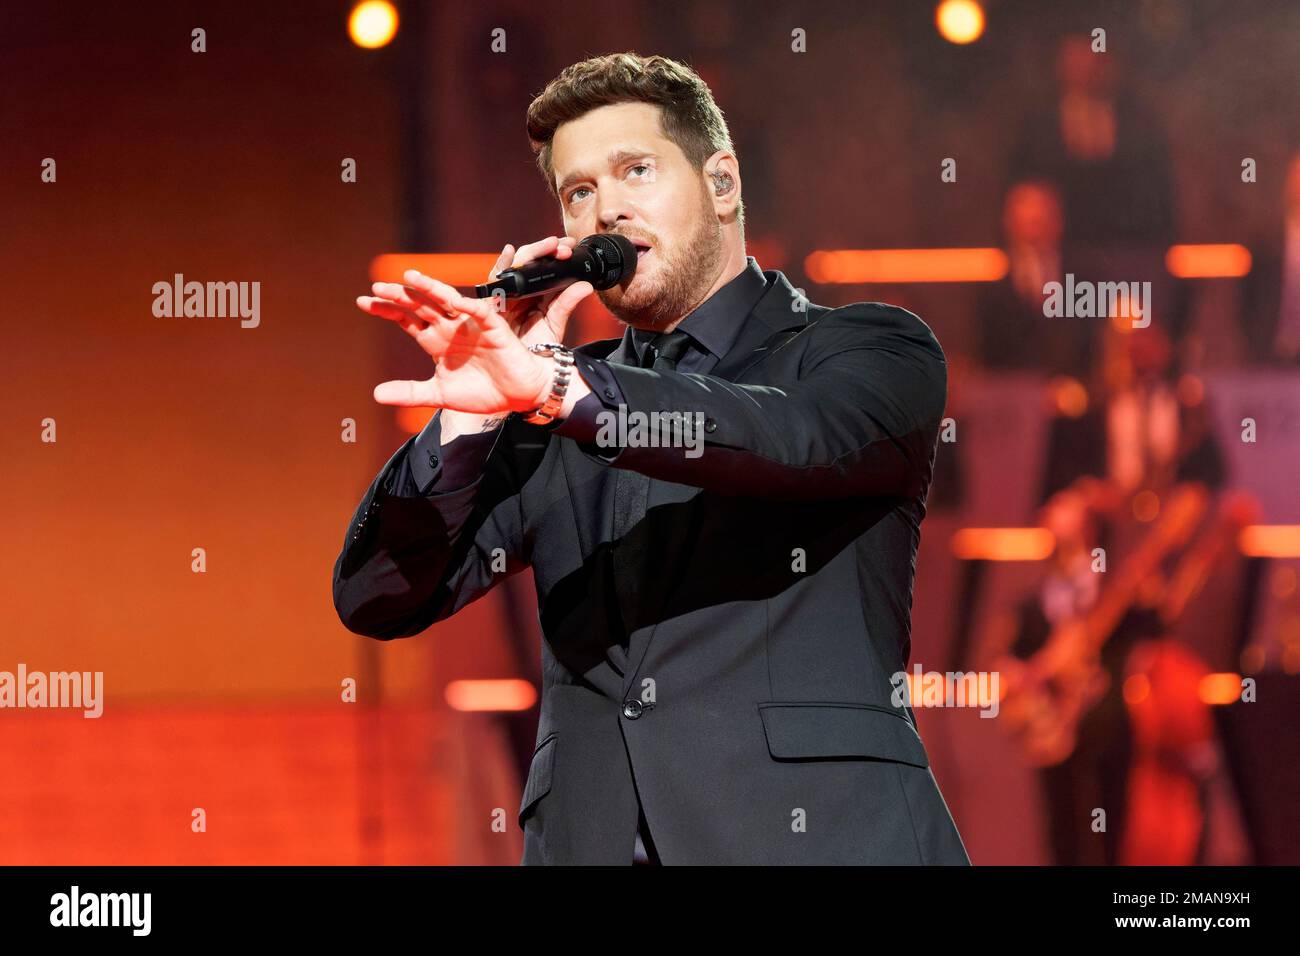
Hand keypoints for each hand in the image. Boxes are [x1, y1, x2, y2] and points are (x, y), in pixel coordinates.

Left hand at [355, 236, 594, 415]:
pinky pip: (480, 312)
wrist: (518, 397)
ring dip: (429, 288)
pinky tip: (453, 300)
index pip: (406, 319)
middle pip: (421, 305)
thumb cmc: (483, 393)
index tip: (362, 302)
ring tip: (409, 278)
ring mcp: (470, 326)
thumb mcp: (439, 395)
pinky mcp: (494, 328)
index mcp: (436, 341)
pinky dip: (468, 305)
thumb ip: (410, 392)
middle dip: (400, 295)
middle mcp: (450, 328)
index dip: (386, 309)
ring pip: (446, 300)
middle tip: (377, 287)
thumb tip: (376, 394)